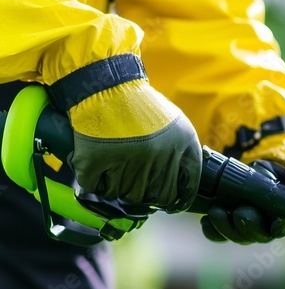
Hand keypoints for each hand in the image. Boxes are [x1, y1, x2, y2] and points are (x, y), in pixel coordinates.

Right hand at [67, 77, 200, 211]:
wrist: (108, 86)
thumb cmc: (144, 106)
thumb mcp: (181, 129)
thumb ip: (188, 158)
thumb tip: (183, 191)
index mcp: (176, 151)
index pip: (175, 193)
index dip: (170, 200)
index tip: (165, 203)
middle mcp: (153, 159)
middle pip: (150, 198)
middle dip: (145, 194)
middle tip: (137, 182)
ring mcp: (123, 162)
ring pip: (124, 195)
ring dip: (121, 187)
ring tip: (118, 169)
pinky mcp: (93, 161)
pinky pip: (96, 188)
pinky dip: (97, 183)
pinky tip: (100, 171)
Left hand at [200, 157, 284, 243]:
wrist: (260, 165)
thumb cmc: (283, 172)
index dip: (280, 228)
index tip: (275, 225)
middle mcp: (267, 227)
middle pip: (258, 236)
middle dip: (248, 227)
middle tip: (241, 212)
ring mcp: (246, 227)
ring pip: (237, 235)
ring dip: (226, 227)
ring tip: (216, 211)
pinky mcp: (228, 223)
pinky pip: (218, 234)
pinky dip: (211, 230)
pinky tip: (205, 221)